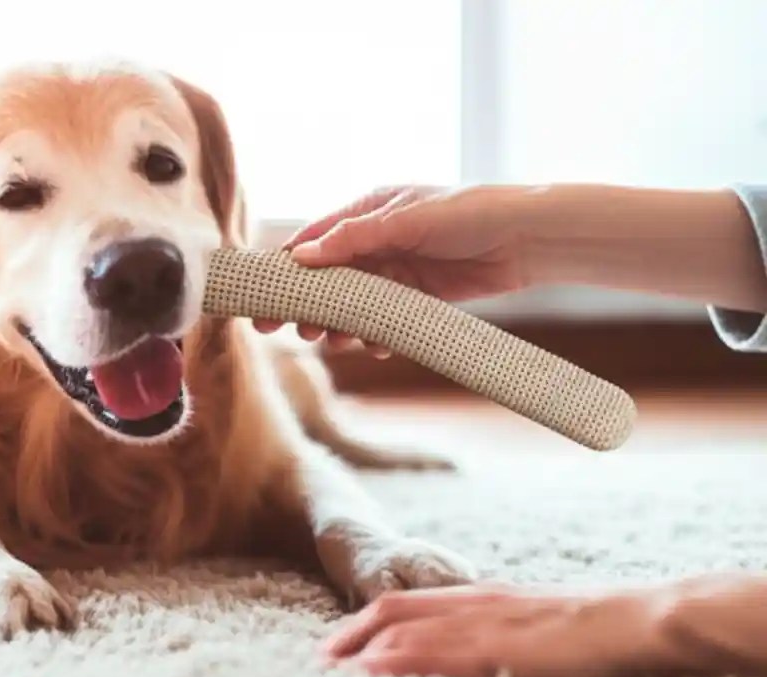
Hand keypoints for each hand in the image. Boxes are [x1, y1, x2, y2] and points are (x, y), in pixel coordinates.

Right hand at [254, 185, 530, 353]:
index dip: (287, 269)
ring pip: (351, 304)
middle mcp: (375, 242)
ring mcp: (395, 271)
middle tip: (295, 332)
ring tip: (335, 341)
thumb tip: (302, 255)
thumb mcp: (406, 220)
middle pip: (326, 279)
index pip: (313, 241)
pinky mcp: (415, 296)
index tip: (265, 297)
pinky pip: (381, 320)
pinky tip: (375, 345)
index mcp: (367, 213)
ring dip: (340, 325)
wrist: (529, 238)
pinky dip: (373, 334)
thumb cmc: (470, 213)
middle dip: (309, 306)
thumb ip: (354, 238)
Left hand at [322, 584, 689, 676]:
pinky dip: (390, 663)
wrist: (634, 620)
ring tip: (327, 674)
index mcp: (476, 595)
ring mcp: (477, 623)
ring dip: (356, 652)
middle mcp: (468, 602)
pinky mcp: (491, 648)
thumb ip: (494, 630)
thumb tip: (476, 652)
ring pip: (398, 631)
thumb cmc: (594, 628)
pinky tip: (365, 676)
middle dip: (346, 636)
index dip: (363, 622)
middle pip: (387, 610)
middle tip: (318, 662)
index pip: (403, 601)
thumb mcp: (530, 621)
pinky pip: (428, 653)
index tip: (338, 644)